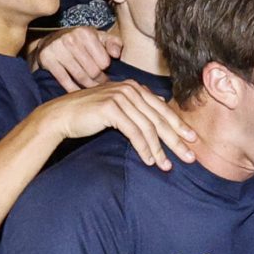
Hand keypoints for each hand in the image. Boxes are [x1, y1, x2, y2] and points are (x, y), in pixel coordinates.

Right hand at [28, 25, 118, 91]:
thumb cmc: (82, 41)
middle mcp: (71, 39)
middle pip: (93, 71)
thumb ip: (114, 43)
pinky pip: (64, 80)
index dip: (107, 70)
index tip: (106, 72)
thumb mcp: (100, 37)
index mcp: (86, 33)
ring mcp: (57, 48)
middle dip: (99, 80)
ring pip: (80, 77)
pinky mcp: (47, 59)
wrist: (52, 40)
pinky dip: (73, 89)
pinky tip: (78, 92)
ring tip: (92, 88)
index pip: (104, 62)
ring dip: (88, 86)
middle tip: (100, 84)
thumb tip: (116, 54)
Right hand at [37, 80, 197, 168]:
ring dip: (159, 150)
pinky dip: (144, 148)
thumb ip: (139, 105)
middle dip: (176, 139)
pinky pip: (134, 132)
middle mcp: (129, 89)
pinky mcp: (111, 108)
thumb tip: (161, 102)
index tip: (193, 140)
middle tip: (190, 156)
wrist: (61, 115)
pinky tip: (149, 160)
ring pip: (148, 127)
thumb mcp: (118, 107)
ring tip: (167, 166)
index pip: (162, 109)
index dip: (179, 125)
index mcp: (134, 87)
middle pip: (159, 118)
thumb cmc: (89, 114)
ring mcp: (120, 97)